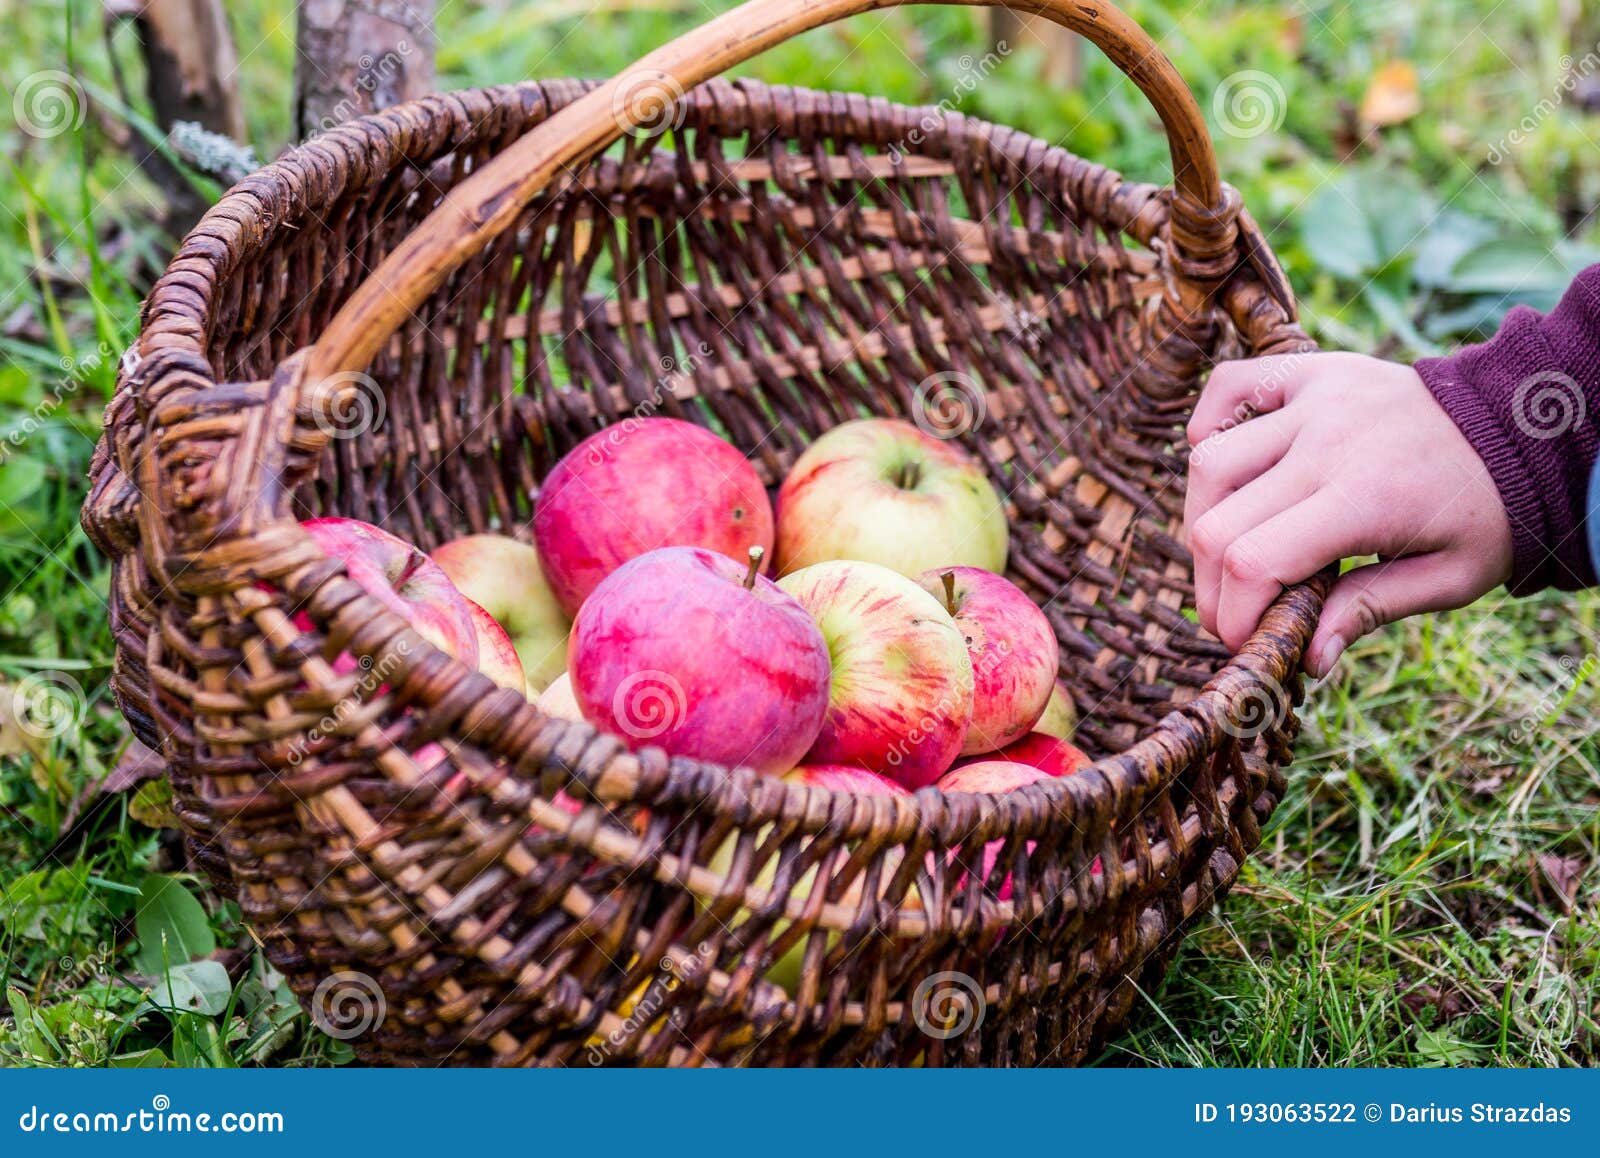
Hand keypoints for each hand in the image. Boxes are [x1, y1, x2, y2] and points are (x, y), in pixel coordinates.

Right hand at [1184, 352, 1513, 676]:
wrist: (1522, 427)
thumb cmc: (1486, 512)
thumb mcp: (1449, 577)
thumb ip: (1370, 610)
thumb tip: (1307, 659)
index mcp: (1364, 498)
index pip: (1253, 562)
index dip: (1232, 614)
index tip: (1242, 640)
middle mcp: (1327, 442)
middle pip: (1218, 523)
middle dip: (1210, 587)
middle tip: (1231, 613)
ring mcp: (1314, 400)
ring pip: (1209, 461)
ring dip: (1201, 518)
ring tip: (1224, 552)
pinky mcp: (1311, 372)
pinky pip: (1229, 387)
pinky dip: (1207, 423)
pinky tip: (1223, 469)